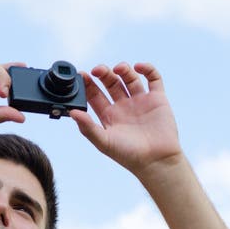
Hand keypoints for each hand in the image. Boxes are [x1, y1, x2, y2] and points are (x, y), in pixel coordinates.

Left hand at [70, 63, 181, 179]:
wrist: (156, 161)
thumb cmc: (128, 155)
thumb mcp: (104, 142)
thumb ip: (87, 127)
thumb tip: (72, 112)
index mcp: (108, 116)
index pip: (95, 95)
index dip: (87, 84)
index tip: (81, 75)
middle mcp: (123, 107)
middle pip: (111, 83)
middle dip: (103, 74)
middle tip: (97, 70)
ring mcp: (140, 101)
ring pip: (130, 78)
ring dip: (123, 69)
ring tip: (118, 68)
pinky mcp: (157, 99)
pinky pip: (154, 79)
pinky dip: (148, 69)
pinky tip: (139, 67)